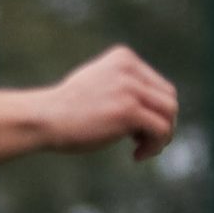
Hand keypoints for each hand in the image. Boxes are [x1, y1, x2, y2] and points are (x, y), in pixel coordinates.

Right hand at [37, 46, 178, 161]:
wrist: (44, 118)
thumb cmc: (68, 110)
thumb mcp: (100, 85)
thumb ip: (126, 87)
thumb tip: (161, 109)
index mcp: (124, 57)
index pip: (160, 87)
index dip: (155, 112)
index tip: (137, 129)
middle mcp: (129, 68)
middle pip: (169, 99)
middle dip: (162, 124)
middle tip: (141, 141)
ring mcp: (129, 87)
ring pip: (170, 114)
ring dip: (161, 137)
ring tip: (140, 148)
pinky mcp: (128, 110)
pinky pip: (161, 130)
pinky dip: (154, 147)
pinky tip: (135, 155)